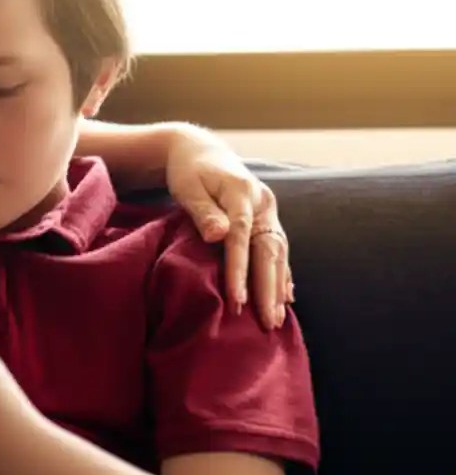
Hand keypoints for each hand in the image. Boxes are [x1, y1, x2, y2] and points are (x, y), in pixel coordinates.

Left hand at [166, 126, 292, 327]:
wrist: (201, 151)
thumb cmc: (187, 171)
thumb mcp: (188, 187)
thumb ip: (203, 211)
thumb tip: (219, 236)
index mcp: (242, 192)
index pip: (242, 237)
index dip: (240, 270)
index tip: (237, 301)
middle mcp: (263, 202)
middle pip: (269, 249)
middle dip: (269, 289)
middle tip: (268, 323)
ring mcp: (269, 210)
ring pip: (280, 252)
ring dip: (279, 287)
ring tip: (277, 319)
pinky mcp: (269, 217)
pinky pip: (280, 249)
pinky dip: (283, 274)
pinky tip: (287, 297)